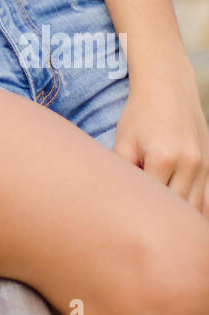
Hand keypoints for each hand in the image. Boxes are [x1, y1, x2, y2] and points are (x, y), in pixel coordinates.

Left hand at [113, 74, 208, 217]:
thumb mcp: (124, 139)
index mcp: (163, 158)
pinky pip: (207, 199)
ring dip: (179, 219)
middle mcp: (188, 163)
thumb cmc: (140, 113)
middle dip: (159, 220)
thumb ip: (122, 172)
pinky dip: (196, 211)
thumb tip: (115, 201)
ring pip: (194, 208)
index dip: (138, 212)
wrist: (167, 85)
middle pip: (175, 209)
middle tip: (142, 229)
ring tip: (161, 228)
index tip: (126, 220)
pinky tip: (183, 220)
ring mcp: (204, 165)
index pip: (151, 200)